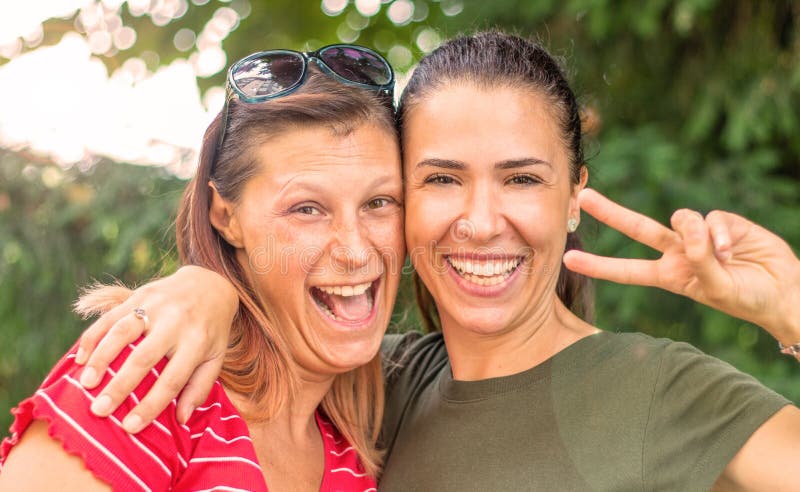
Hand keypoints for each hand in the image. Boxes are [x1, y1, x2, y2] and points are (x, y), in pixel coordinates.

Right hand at [75, 265, 237, 431]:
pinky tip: (81, 358)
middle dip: (120, 386)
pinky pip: (112, 316)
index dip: (151, 405)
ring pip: (123, 332)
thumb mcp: (215, 357)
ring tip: (86, 384)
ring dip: (102, 358)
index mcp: (197, 342)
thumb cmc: (210, 330)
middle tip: (99, 410)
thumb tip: (181, 419)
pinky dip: (94, 336)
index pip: (173, 380)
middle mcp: (176, 323)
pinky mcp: (140, 294)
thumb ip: (200, 387)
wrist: (209, 283)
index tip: (131, 427)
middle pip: (144, 358)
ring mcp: (156, 306)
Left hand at [563, 189, 799, 346]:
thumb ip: (699, 262)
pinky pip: (711, 219)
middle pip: (638, 229)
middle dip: (611, 212)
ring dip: (695, 233)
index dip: (598, 265)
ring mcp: (699, 235)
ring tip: (719, 256)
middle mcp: (678, 252)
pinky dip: (720, 234)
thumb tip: (690, 230)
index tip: (568, 259)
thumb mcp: (715, 289)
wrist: (783, 291)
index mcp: (668, 276)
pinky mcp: (722, 222)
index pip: (627, 270)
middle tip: (583, 197)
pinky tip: (731, 249)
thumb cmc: (746, 298)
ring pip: (679, 217)